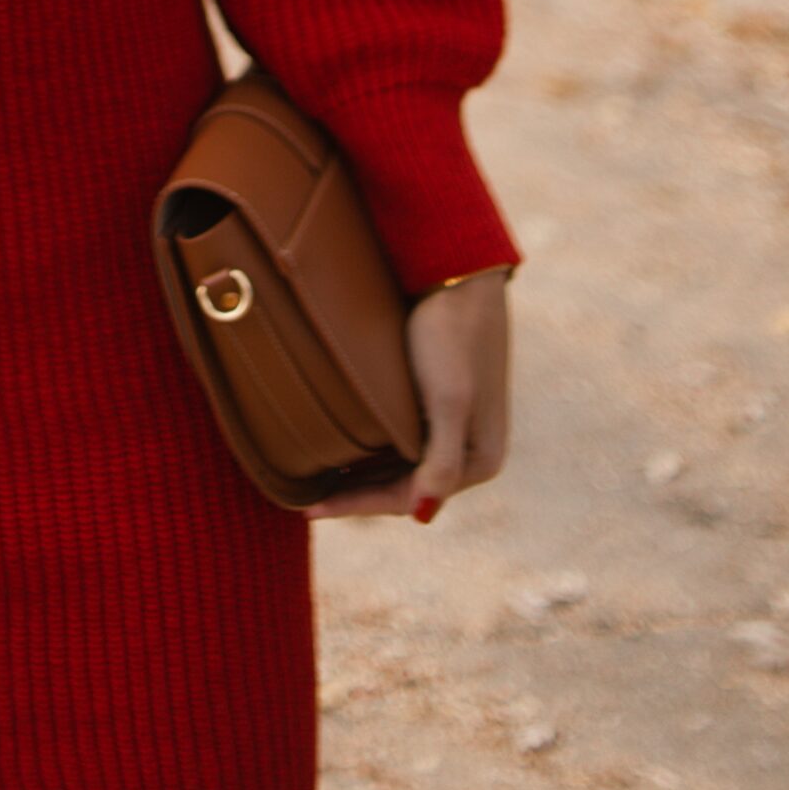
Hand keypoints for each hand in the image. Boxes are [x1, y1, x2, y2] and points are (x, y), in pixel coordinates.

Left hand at [302, 266, 512, 521]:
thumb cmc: (451, 334)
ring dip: (365, 475)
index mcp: (481, 460)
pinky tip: (346, 446)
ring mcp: (458, 426)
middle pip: (405, 486)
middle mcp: (473, 450)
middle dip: (359, 495)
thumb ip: (440, 460)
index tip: (311, 507)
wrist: (459, 273)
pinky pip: (404, 441)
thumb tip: (425, 515)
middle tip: (307, 498)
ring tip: (319, 477)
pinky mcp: (443, 402)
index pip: (408, 499)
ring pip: (403, 465)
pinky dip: (374, 450)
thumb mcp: (448, 398)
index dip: (358, 505)